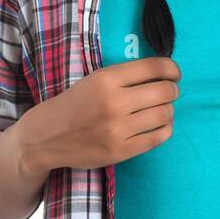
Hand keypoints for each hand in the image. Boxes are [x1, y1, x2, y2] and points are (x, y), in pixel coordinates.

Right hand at [14, 56, 181, 174]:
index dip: (172, 69)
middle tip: (168, 91)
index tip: (174, 73)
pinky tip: (159, 124)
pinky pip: (159, 137)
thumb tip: (165, 74)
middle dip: (172, 89)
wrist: (45, 137)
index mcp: (107, 79)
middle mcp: (115, 103)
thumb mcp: (95, 80)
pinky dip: (165, 128)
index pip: (155, 67)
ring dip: (168, 109)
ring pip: (165, 114)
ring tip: (159, 108)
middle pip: (165, 91)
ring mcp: (119, 130)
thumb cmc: (74, 104)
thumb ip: (126, 76)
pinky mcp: (121, 151)